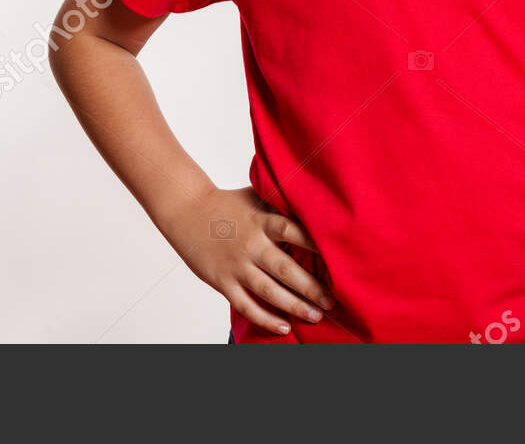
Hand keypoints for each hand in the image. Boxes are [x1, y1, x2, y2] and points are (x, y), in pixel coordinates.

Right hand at [159, 185, 334, 335]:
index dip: (316, 245)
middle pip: (285, 269)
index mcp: (261, 220)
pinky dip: (265, 319)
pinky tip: (284, 326)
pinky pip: (246, 306)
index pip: (293, 232)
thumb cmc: (227, 204)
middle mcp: (251, 244)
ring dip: (294, 306)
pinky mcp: (223, 281)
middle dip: (311, 287)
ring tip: (316, 315)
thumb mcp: (256, 197)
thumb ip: (281, 205)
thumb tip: (317, 208)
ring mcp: (236, 265)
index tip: (338, 259)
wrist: (186, 211)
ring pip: (269, 291)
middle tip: (332, 300)